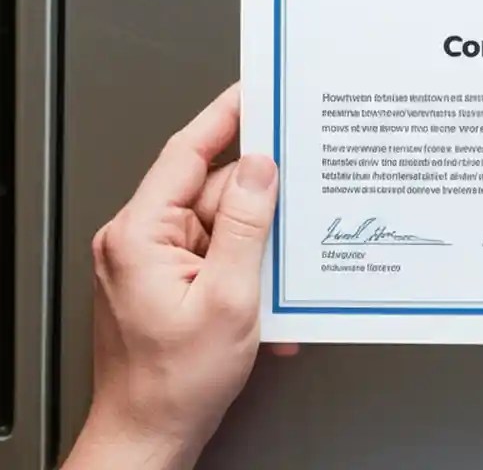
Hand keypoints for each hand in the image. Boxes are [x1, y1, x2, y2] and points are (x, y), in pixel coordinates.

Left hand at [64, 85, 279, 469]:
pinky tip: (264, 299)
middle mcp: (137, 241)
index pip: (186, 153)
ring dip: (256, 247)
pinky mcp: (166, 281)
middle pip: (210, 191)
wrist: (150, 435)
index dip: (225, 118)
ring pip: (219, 225)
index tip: (255, 94)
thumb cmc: (174, 382)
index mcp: (139, 234)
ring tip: (276, 276)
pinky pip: (214, 255)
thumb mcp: (229, 297)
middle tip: (300, 196)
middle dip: (259, 201)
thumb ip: (246, 224)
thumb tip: (261, 169)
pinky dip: (245, 271)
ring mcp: (150, 262)